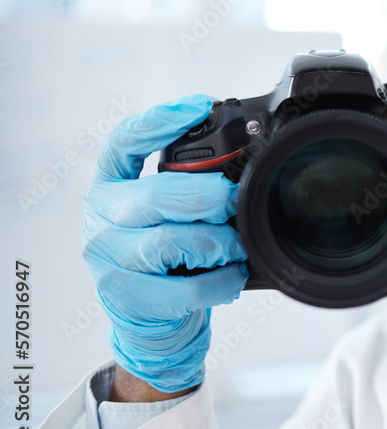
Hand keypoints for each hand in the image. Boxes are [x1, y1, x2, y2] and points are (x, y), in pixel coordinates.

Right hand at [82, 94, 247, 392]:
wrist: (151, 322)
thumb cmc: (168, 259)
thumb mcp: (169, 213)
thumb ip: (188, 185)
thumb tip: (245, 160)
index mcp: (110, 186)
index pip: (121, 143)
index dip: (158, 121)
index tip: (198, 106)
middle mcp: (100, 217)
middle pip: (156, 195)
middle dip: (208, 196)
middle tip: (234, 201)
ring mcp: (107, 258)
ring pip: (170, 242)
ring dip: (217, 243)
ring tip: (234, 247)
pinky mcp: (125, 297)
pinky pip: (183, 288)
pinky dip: (219, 282)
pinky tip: (231, 276)